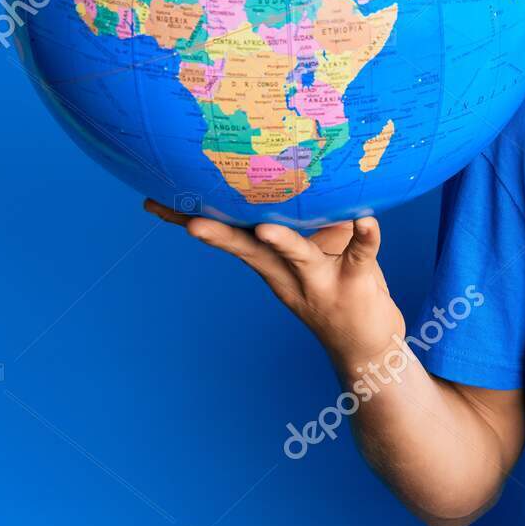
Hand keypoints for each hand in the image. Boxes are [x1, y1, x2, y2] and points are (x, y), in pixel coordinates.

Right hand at [143, 200, 405, 371]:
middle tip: (191, 224)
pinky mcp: (357, 282)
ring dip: (283, 242)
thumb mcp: (311, 260)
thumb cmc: (336, 293)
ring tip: (266, 229)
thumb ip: (303, 224)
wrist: (367, 352)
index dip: (194, 222)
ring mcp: (322, 280)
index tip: (156, 203)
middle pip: (251, 251)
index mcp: (272, 266)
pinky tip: (368, 219)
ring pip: (299, 256)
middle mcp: (290, 275)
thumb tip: (293, 173)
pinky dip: (365, 236)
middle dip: (221, 236)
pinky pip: (361, 254)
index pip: (231, 239)